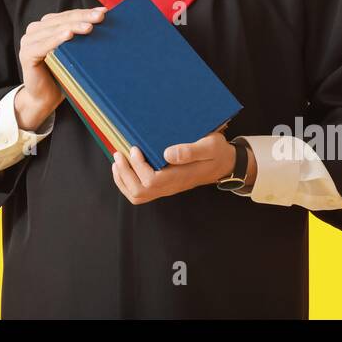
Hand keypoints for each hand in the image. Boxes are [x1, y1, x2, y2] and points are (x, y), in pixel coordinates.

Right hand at [15, 6, 106, 130]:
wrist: (45, 98)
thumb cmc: (62, 74)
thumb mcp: (74, 53)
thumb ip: (81, 37)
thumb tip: (105, 22)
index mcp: (46, 26)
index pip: (68, 15)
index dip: (85, 12)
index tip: (104, 11)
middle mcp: (35, 30)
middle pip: (62, 20)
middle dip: (82, 17)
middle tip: (100, 17)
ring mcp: (28, 41)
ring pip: (54, 30)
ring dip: (72, 27)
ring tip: (89, 27)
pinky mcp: (26, 54)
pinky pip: (43, 45)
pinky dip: (56, 40)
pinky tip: (68, 36)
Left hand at [111, 132, 239, 203]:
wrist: (224, 163)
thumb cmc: (217, 152)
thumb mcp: (209, 146)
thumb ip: (190, 150)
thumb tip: (167, 154)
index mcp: (180, 176)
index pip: (152, 181)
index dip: (138, 166)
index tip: (135, 148)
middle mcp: (171, 186)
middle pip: (140, 191)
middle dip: (125, 173)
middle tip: (119, 154)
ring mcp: (166, 188)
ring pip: (138, 196)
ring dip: (123, 180)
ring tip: (117, 161)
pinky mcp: (163, 186)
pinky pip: (141, 193)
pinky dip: (127, 182)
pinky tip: (124, 168)